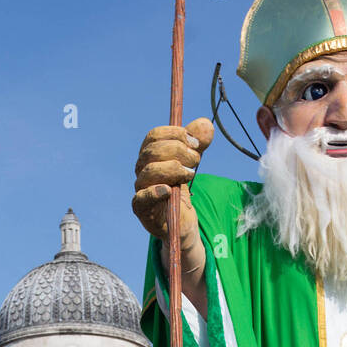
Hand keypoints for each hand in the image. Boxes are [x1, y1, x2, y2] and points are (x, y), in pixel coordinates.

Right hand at [132, 117, 213, 271]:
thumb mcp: (192, 164)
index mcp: (150, 154)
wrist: (181, 221)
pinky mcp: (141, 208)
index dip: (175, 134)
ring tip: (191, 175)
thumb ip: (198, 144)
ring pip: (150, 172)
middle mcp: (141, 169)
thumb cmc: (181, 190)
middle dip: (179, 151)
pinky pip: (142, 198)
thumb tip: (207, 124)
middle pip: (153, 151)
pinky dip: (154, 192)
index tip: (196, 143)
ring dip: (174, 169)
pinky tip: (168, 191)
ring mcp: (140, 188)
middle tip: (197, 161)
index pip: (154, 135)